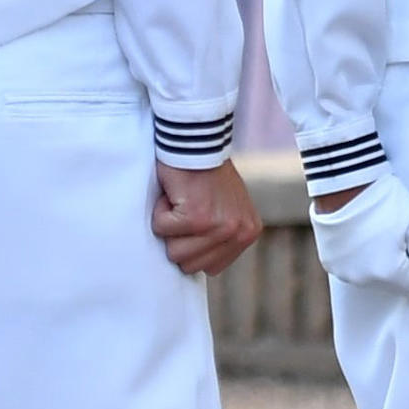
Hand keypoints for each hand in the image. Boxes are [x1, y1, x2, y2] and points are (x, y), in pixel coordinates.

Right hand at [152, 160, 262, 277]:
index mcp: (248, 233)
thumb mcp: (225, 209)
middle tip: (188, 205)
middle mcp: (239, 233)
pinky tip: (176, 192)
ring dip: (169, 224)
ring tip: (183, 199)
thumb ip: (220, 237)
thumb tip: (200, 266)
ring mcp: (219, 227)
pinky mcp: (197, 216)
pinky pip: (161, 229)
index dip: (192, 243)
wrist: (197, 139)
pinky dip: (160, 209)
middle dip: (179, 237)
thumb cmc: (205, 172)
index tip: (196, 216)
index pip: (210, 268)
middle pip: (189, 265)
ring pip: (174, 252)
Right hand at [312, 173, 408, 300]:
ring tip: (376, 233)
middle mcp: (363, 280)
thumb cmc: (383, 201)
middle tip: (396, 235)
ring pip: (370, 277)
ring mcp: (343, 272)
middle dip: (398, 265)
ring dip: (376, 262)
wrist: (344, 184)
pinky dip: (357, 257)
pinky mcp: (329, 263)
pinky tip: (358, 235)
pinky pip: (351, 268)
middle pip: (392, 284)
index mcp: (388, 273)